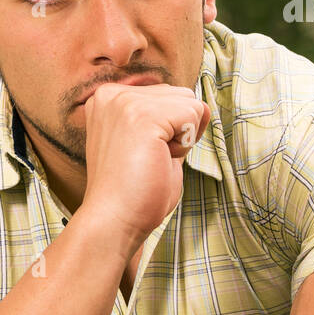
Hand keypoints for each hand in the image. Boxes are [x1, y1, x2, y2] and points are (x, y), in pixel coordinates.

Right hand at [80, 82, 209, 251]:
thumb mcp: (155, 143)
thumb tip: (204, 105)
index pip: (167, 95)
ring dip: (182, 137)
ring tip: (152, 159)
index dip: (168, 130)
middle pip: (181, 95)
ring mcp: (124, 101)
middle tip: (147, 159)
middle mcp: (112, 94)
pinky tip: (158, 160)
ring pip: (191, 102)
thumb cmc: (134, 191)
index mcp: (109, 98)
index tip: (140, 154)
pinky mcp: (141, 114)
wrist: (114, 221)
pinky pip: (194, 113)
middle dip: (177, 131)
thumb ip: (173, 119)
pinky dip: (186, 144)